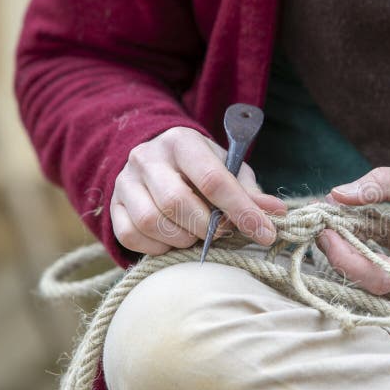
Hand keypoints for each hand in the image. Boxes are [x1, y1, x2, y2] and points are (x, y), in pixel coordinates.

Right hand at [110, 126, 285, 254]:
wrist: (156, 159)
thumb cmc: (200, 168)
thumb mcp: (228, 169)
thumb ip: (250, 191)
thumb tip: (277, 213)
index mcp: (182, 141)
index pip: (212, 179)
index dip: (241, 211)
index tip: (265, 233)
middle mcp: (148, 157)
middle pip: (177, 202)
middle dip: (207, 227)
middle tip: (222, 233)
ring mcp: (125, 181)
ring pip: (152, 221)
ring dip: (182, 239)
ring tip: (197, 236)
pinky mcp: (113, 205)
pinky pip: (130, 235)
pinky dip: (157, 247)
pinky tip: (173, 241)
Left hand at [317, 167, 389, 303]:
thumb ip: (385, 184)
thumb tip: (338, 193)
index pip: (380, 276)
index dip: (345, 257)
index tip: (325, 230)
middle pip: (369, 285)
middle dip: (339, 255)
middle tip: (323, 224)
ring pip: (371, 290)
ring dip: (348, 260)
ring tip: (336, 228)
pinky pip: (381, 289)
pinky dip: (363, 264)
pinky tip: (355, 241)